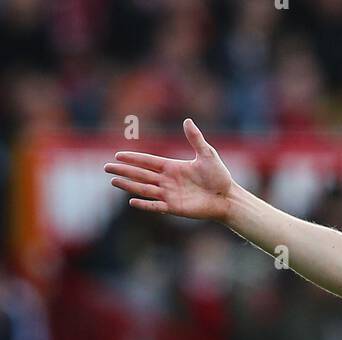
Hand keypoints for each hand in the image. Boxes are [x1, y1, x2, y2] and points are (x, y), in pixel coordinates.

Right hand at [104, 118, 233, 221]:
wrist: (227, 198)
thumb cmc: (219, 176)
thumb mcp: (207, 154)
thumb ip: (195, 139)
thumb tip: (187, 120)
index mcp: (172, 166)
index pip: (147, 161)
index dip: (133, 158)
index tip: (117, 154)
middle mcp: (168, 181)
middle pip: (141, 174)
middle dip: (124, 170)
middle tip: (106, 167)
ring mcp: (170, 195)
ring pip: (144, 189)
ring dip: (128, 185)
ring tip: (113, 181)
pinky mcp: (175, 208)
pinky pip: (156, 206)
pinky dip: (145, 204)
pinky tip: (132, 201)